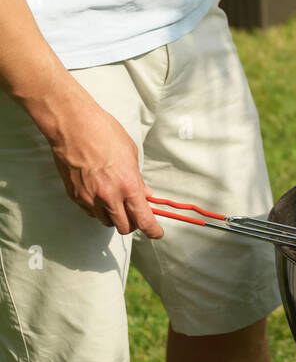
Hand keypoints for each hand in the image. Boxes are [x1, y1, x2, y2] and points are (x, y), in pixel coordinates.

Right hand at [44, 85, 163, 237]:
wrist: (74, 127)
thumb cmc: (104, 134)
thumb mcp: (130, 154)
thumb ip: (138, 179)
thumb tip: (145, 194)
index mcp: (127, 185)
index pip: (143, 219)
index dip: (152, 230)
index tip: (156, 233)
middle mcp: (109, 197)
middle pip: (124, 227)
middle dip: (132, 224)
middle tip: (135, 214)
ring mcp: (89, 199)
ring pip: (106, 222)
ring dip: (114, 217)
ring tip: (116, 201)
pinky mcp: (75, 197)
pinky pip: (90, 212)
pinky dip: (98, 209)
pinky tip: (100, 195)